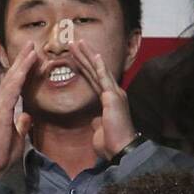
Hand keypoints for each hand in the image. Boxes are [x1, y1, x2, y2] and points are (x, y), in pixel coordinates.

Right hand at [0, 42, 37, 177]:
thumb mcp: (17, 136)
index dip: (23, 70)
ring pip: (12, 79)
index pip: (15, 85)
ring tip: (32, 48)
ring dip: (22, 63)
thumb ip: (21, 124)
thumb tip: (27, 116)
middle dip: (22, 60)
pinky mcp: (0, 110)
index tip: (32, 57)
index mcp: (4, 108)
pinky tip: (27, 64)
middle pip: (12, 77)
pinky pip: (12, 89)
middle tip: (31, 44)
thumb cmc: (2, 153)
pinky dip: (20, 75)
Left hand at [67, 39, 136, 159]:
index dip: (84, 67)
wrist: (121, 150)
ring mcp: (114, 94)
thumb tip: (93, 120)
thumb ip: (97, 121)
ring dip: (87, 56)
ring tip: (77, 43)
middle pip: (95, 71)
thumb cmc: (110, 143)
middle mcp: (113, 94)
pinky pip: (105, 79)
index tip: (74, 57)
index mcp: (108, 101)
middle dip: (83, 56)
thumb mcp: (100, 130)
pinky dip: (99, 66)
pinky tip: (94, 55)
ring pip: (98, 70)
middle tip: (73, 43)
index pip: (93, 79)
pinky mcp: (114, 97)